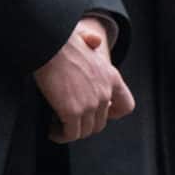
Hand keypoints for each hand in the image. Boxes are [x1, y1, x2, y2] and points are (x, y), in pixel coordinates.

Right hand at [34, 17, 134, 143]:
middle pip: (100, 123)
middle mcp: (104, 93)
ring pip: (85, 131)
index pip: (125, 105)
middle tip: (70, 120)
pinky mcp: (72, 112)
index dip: (113, 113)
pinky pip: (70, 134)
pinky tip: (52, 131)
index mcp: (110, 76)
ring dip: (72, 132)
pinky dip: (61, 135)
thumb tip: (95, 40)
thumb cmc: (61, 39)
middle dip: (85, 124)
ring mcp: (90, 104)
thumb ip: (91, 41)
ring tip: (58, 127)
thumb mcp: (85, 38)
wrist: (49, 42)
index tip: (101, 113)